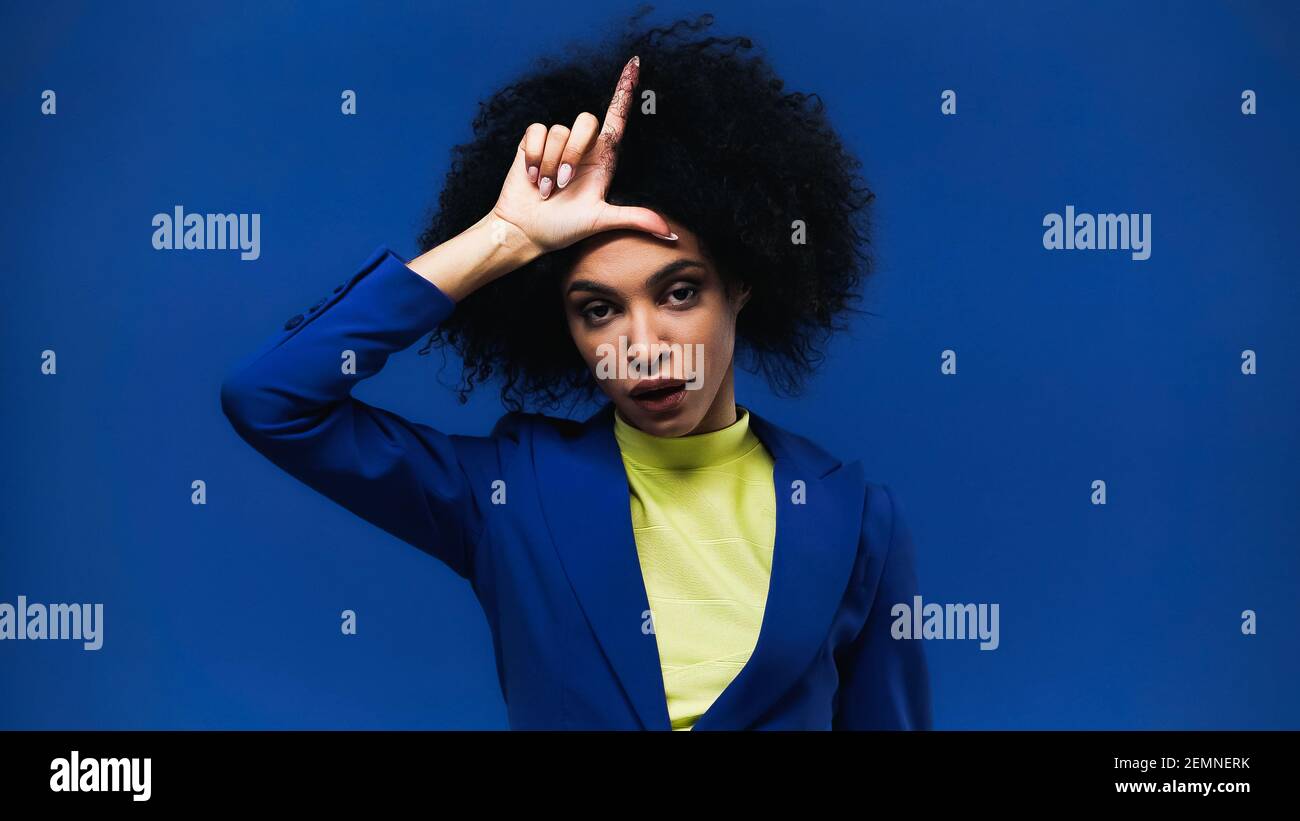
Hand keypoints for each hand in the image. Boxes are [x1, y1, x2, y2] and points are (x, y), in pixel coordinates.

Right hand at [487, 56, 676, 255]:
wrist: (525, 232)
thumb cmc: (563, 229)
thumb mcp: (601, 221)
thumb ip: (635, 219)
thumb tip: (671, 234)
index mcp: (602, 160)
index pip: (617, 118)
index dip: (625, 90)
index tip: (635, 62)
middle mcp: (582, 148)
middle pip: (587, 120)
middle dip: (573, 153)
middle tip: (561, 184)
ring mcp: (556, 144)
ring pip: (559, 130)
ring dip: (548, 164)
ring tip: (544, 189)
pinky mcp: (532, 143)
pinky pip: (536, 131)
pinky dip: (532, 156)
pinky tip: (530, 177)